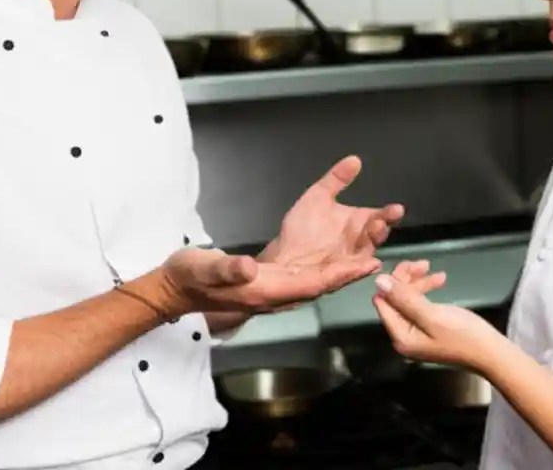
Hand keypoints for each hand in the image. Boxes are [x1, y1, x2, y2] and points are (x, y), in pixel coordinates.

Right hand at [159, 247, 379, 315]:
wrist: (174, 288)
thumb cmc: (188, 276)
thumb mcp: (204, 267)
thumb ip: (226, 268)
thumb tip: (249, 267)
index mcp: (263, 290)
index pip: (311, 285)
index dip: (340, 276)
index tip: (365, 265)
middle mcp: (273, 294)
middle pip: (320, 285)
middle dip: (350, 274)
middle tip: (378, 260)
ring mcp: (271, 291)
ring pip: (315, 283)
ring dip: (342, 273)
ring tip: (367, 258)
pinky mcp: (267, 285)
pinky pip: (304, 279)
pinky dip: (325, 271)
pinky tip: (337, 261)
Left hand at [260, 156, 404, 272]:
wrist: (281, 256)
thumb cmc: (301, 229)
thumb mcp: (318, 197)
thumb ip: (336, 179)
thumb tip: (355, 159)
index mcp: (357, 224)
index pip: (378, 217)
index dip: (388, 214)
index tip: (396, 208)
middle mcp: (357, 243)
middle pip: (376, 236)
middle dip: (382, 228)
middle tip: (384, 219)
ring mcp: (348, 263)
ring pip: (366, 255)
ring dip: (373, 244)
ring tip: (376, 230)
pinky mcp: (335, 278)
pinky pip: (349, 275)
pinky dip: (358, 270)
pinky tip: (368, 264)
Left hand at [372, 265, 504, 371]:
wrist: (491, 353)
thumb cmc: (463, 334)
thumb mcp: (432, 315)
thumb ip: (404, 299)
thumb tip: (378, 281)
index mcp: (400, 336)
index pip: (383, 303)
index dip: (392, 282)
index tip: (409, 266)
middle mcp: (403, 336)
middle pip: (395, 300)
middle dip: (407, 280)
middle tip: (425, 264)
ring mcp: (416, 333)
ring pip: (409, 300)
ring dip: (420, 283)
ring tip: (438, 273)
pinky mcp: (428, 329)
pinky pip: (420, 306)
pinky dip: (427, 292)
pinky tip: (441, 281)